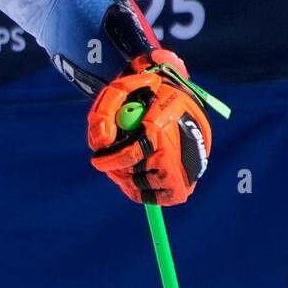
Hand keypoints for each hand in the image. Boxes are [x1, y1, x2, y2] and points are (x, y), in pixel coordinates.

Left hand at [87, 64, 211, 206]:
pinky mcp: (190, 179)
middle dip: (118, 171)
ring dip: (130, 181)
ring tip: (124, 171)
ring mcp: (185, 168)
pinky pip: (164, 198)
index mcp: (161, 127)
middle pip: (136, 175)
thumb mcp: (123, 89)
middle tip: (111, 166)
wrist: (187, 100)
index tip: (97, 162)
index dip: (110, 160)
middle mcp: (176, 151)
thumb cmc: (150, 96)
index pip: (131, 154)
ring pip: (146, 187)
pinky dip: (147, 194)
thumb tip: (102, 142)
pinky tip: (137, 181)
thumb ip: (105, 112)